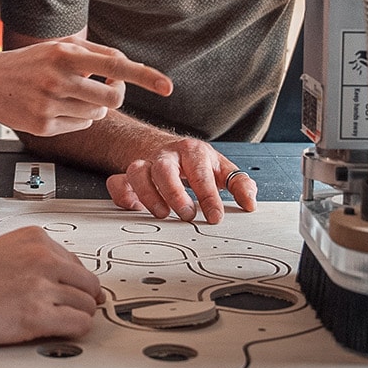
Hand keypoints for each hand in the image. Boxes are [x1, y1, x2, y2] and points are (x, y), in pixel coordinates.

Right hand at [0, 40, 171, 136]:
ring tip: (70, 95)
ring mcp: (50, 105)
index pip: (115, 65)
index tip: (167, 86)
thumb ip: (95, 54)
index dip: (145, 75)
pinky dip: (76, 118)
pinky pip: (80, 126)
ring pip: (97, 114)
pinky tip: (55, 107)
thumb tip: (125, 70)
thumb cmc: (29, 62)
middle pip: (113, 99)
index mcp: (66, 55)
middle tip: (106, 88)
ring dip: (93, 107)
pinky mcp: (43, 126)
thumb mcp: (59, 47)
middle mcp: (59, 79)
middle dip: (116, 95)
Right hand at [0, 227, 103, 345]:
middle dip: (81, 300)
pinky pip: (80, 325)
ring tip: (56, 324)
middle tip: (67, 312)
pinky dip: (73, 331)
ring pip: (88, 305)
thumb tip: (54, 280)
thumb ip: (28, 261)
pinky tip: (55, 332)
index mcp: (33, 238)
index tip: (66, 294)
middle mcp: (42, 257)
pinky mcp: (37, 315)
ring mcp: (42, 286)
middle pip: (88, 283)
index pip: (75, 262)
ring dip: (77, 317)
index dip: (71, 283)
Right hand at [106, 140, 257, 223]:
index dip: (208, 196)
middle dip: (174, 194)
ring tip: (162, 215)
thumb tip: (250, 203)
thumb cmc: (199, 164)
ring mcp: (146, 164)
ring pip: (137, 171)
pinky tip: (134, 208)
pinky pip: (117, 181)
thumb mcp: (222, 169)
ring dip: (148, 195)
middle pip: (164, 168)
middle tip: (188, 216)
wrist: (171, 150)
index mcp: (193, 152)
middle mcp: (167, 155)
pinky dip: (122, 195)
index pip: (200, 173)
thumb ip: (239, 184)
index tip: (215, 218)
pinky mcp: (130, 175)